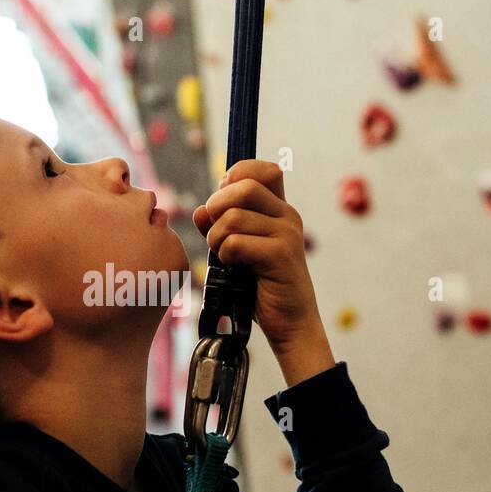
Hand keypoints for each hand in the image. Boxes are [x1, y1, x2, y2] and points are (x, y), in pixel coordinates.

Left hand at [192, 160, 335, 384]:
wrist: (290, 323)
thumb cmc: (260, 287)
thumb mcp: (237, 250)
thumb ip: (220, 227)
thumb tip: (201, 210)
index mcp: (278, 208)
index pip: (262, 168)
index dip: (234, 176)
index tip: (222, 203)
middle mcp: (286, 215)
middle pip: (243, 186)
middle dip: (217, 207)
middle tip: (215, 234)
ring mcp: (287, 233)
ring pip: (234, 217)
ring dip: (217, 238)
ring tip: (223, 256)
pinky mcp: (281, 255)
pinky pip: (237, 242)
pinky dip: (226, 255)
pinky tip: (234, 267)